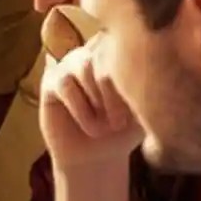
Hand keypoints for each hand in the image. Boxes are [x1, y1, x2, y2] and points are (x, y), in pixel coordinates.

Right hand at [39, 39, 143, 170]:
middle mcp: (93, 53)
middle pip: (105, 51)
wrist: (95, 159)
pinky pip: (65, 83)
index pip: (127, 41)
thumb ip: (148, 83)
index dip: (134, 71)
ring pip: (85, 64)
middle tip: (120, 122)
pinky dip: (80, 107)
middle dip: (115, 88)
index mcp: (118, 53)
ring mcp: (70, 65)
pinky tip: (89, 126)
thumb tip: (149, 63)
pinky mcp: (51, 82)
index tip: (140, 106)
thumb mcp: (144, 107)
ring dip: (99, 97)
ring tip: (106, 125)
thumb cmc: (122, 132)